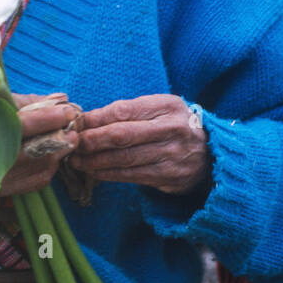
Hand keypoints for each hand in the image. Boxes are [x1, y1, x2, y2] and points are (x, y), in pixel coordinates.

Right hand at [0, 93, 80, 194]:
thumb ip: (19, 102)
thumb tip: (51, 100)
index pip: (30, 125)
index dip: (54, 117)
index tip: (69, 110)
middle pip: (42, 150)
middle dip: (63, 137)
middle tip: (72, 125)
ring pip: (43, 168)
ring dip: (58, 153)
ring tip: (63, 139)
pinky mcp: (1, 189)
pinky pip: (36, 182)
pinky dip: (47, 168)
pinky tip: (48, 156)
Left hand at [70, 93, 210, 194]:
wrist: (210, 154)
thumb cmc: (173, 127)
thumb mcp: (157, 110)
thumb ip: (127, 112)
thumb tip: (86, 119)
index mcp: (166, 106)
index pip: (123, 111)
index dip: (96, 119)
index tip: (76, 124)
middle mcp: (171, 129)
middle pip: (122, 135)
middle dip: (92, 141)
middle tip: (72, 145)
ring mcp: (172, 154)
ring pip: (124, 159)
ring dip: (95, 161)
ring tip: (77, 161)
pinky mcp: (169, 176)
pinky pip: (132, 176)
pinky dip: (109, 174)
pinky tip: (94, 172)